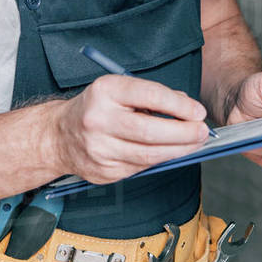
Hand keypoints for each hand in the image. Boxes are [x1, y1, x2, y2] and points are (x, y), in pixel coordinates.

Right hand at [52, 74, 210, 184]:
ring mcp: (100, 149)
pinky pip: (141, 167)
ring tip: (194, 143)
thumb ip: (153, 96)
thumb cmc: (97, 108)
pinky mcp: (104, 171)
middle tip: (202, 132)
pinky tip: (171, 153)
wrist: (60, 136)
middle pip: (150, 131)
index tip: (198, 112)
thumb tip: (188, 109)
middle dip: (184, 133)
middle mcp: (99, 120)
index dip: (178, 106)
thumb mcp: (119, 89)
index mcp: (105, 91)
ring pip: (149, 154)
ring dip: (178, 150)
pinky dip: (160, 159)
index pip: (149, 96)